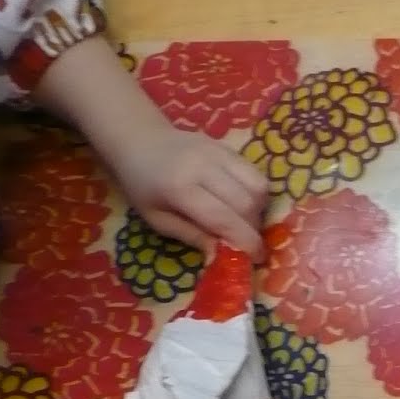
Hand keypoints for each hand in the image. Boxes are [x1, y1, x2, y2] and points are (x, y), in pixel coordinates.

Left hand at [110, 123, 268, 259]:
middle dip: (253, 228)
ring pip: (259, 186)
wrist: (140, 140)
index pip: (224, 218)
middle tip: (247, 240)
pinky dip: (257, 193)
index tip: (256, 258)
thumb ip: (192, 236)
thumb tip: (222, 255)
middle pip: (248, 203)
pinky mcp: (229, 148)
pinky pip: (256, 173)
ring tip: (245, 220)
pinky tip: (243, 201)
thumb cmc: (142, 184)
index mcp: (180, 189)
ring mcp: (220, 153)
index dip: (245, 242)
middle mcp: (204, 167)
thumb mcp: (157, 219)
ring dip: (259, 210)